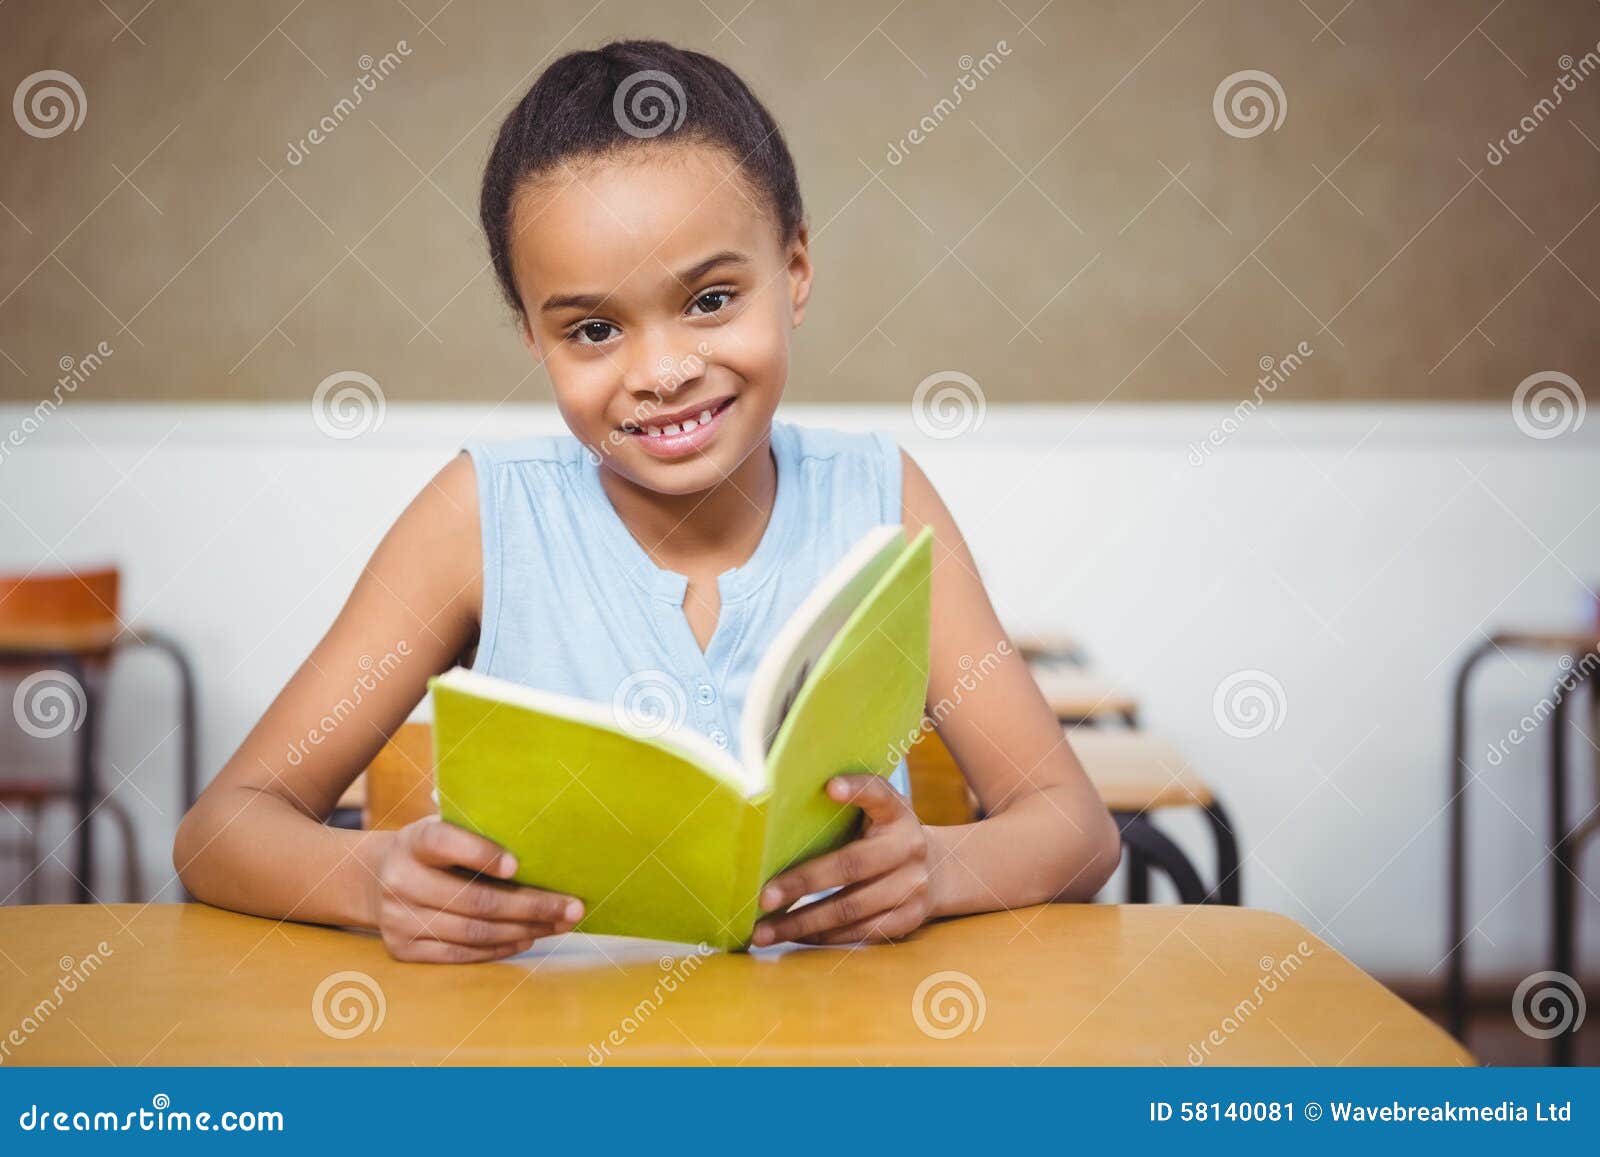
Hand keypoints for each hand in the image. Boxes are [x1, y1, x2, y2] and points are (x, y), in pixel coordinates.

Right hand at [369, 817, 583, 962]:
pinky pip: (460, 954)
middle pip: (474, 900)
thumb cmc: (431, 850)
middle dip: (532, 906)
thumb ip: (477, 833)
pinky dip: (499, 948)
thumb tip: (545, 848)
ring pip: (473, 932)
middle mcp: (400, 879)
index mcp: (414, 840)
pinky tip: (527, 938)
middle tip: (572, 907)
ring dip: (524, 930)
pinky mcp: (402, 948)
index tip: (518, 864)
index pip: (444, 843)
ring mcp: (399, 918)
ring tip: (558, 925)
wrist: (375, 878)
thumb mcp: (443, 828)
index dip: (481, 854)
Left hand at [751, 774, 941, 946]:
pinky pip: (859, 933)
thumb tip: (777, 816)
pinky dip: (823, 936)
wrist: (938, 870)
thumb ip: (845, 808)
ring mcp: (913, 886)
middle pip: (850, 866)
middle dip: (802, 884)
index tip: (829, 787)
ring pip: (850, 909)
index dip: (856, 789)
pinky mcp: (910, 918)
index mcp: (897, 812)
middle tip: (764, 898)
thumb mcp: (876, 813)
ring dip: (802, 923)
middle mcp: (909, 847)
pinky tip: (794, 936)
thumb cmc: (883, 837)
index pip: (878, 794)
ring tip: (764, 931)